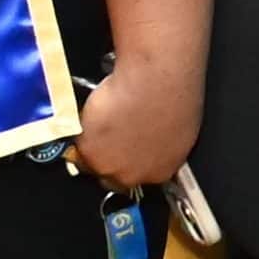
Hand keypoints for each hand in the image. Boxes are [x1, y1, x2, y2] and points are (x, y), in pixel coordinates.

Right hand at [71, 58, 200, 189]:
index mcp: (160, 171)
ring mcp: (109, 166)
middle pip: (113, 174)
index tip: (125, 148)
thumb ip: (160, 143)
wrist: (154, 82)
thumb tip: (153, 139)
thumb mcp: (178, 127)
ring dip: (95, 142)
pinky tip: (97, 109)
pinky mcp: (88, 150)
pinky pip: (80, 141)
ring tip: (104, 118)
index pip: (139, 176)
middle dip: (111, 156)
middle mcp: (134, 175)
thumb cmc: (173, 94)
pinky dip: (84, 126)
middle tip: (112, 131)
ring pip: (93, 160)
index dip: (129, 160)